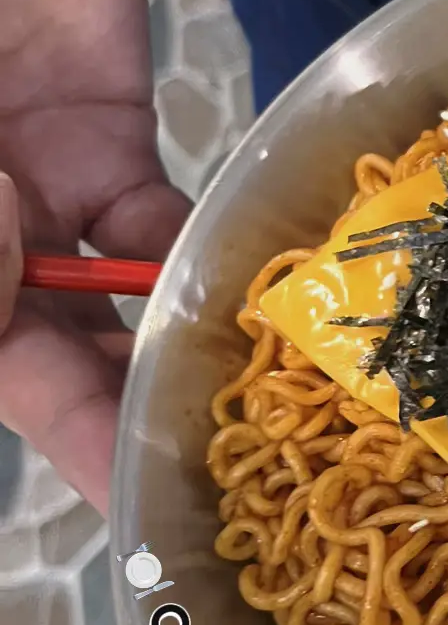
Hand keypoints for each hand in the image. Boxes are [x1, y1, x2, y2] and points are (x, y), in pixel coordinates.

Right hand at [0, 0, 189, 511]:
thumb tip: (5, 281)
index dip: (54, 424)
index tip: (115, 484)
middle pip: (42, 351)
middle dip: (116, 414)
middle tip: (202, 477)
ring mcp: (35, 194)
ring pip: (103, 296)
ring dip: (166, 344)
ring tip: (240, 401)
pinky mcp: (102, 141)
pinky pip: (149, 213)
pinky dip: (193, 247)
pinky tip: (245, 286)